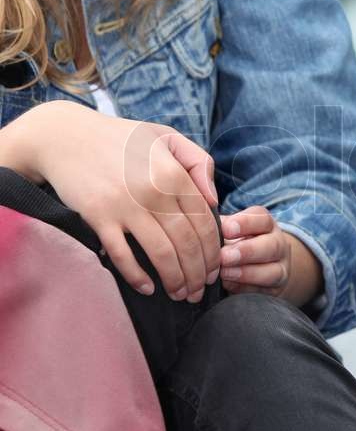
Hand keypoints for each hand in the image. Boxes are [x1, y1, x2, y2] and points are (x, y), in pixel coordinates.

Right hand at [11, 103, 218, 300]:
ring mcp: (125, 206)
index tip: (215, 269)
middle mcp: (154, 191)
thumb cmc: (120, 139)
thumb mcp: (165, 137)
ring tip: (180, 294)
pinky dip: (137, 277)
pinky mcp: (98, 217)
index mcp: (174, 173)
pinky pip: (122, 256)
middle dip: (198, 274)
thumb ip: (198, 162)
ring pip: (161, 254)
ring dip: (175, 280)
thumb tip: (213, 200)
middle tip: (200, 291)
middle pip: (187, 244)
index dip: (213, 252)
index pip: (205, 223)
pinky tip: (148, 288)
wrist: (65, 137)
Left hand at [219, 207, 296, 294]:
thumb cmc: (237, 242)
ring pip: (272, 271)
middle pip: (271, 246)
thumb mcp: (230, 229)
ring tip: (224, 273)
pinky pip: (264, 291)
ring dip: (246, 273)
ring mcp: (280, 268)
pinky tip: (229, 286)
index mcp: (266, 224)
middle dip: (246, 252)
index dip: (245, 223)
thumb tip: (198, 224)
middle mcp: (277, 245)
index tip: (225, 229)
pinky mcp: (276, 290)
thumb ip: (218, 226)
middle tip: (224, 256)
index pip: (261, 219)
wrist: (261, 266)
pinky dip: (245, 289)